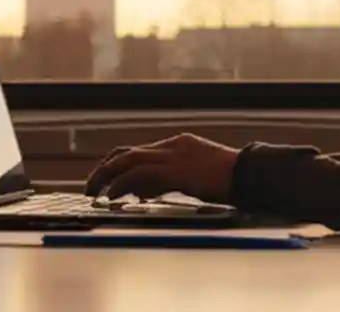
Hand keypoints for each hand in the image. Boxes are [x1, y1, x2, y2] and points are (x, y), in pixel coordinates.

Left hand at [84, 133, 239, 202]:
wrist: (249, 175)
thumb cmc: (228, 181)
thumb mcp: (195, 177)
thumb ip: (168, 181)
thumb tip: (141, 192)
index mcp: (178, 144)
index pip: (138, 150)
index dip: (117, 164)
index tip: (104, 179)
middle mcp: (171, 145)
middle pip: (127, 152)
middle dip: (104, 169)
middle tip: (90, 185)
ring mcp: (173, 156)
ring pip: (127, 160)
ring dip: (105, 176)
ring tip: (93, 192)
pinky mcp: (175, 170)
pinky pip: (139, 175)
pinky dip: (121, 184)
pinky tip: (112, 196)